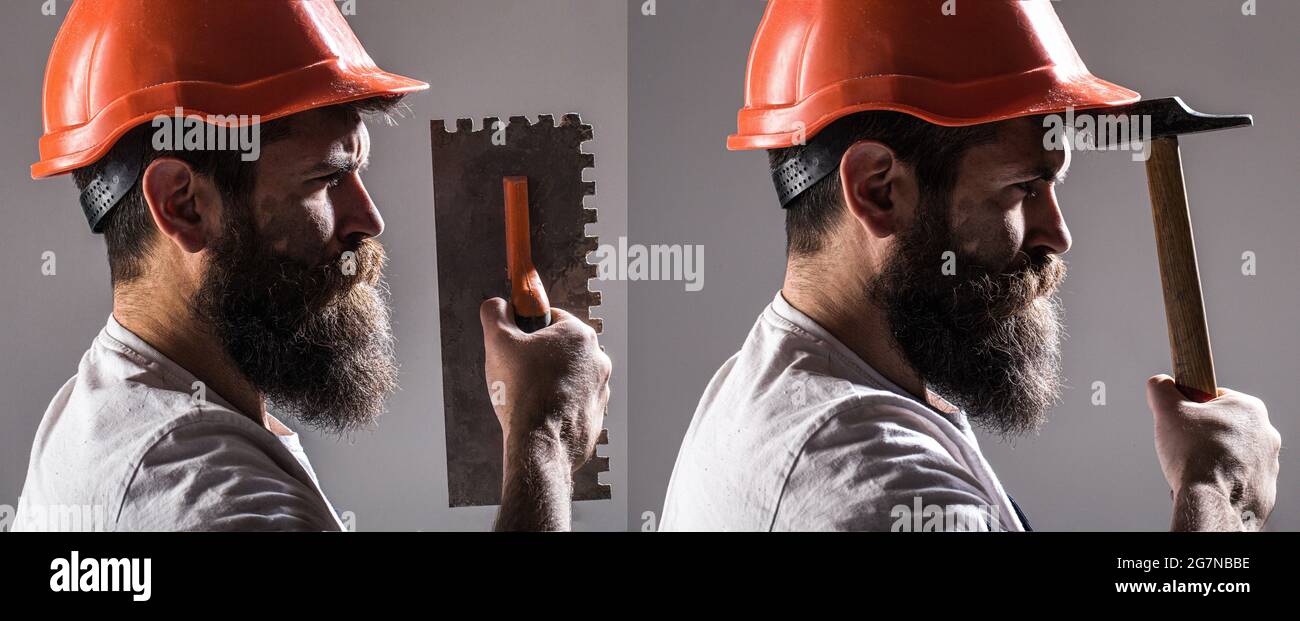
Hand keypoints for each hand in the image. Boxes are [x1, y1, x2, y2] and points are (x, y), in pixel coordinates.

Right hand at [480, 298, 610, 529]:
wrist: (539, 446)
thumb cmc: (521, 392)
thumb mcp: (497, 342)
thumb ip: (495, 314)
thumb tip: (497, 305)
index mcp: (578, 335)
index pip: (550, 318)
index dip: (526, 328)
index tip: (514, 342)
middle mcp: (598, 359)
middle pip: (560, 348)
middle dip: (538, 356)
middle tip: (516, 372)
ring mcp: (600, 389)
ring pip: (567, 376)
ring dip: (548, 381)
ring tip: (526, 397)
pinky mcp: (596, 415)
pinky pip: (573, 403)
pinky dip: (557, 406)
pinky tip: (538, 415)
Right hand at [1147, 375, 1280, 530]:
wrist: (1210, 502)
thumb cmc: (1194, 456)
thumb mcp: (1168, 410)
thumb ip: (1162, 389)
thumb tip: (1159, 383)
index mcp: (1249, 409)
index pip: (1213, 399)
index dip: (1190, 409)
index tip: (1181, 422)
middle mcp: (1266, 434)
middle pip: (1222, 428)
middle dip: (1200, 437)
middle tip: (1183, 447)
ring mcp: (1268, 464)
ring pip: (1229, 455)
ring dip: (1210, 460)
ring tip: (1193, 469)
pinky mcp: (1265, 488)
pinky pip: (1237, 480)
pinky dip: (1220, 482)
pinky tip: (1205, 485)